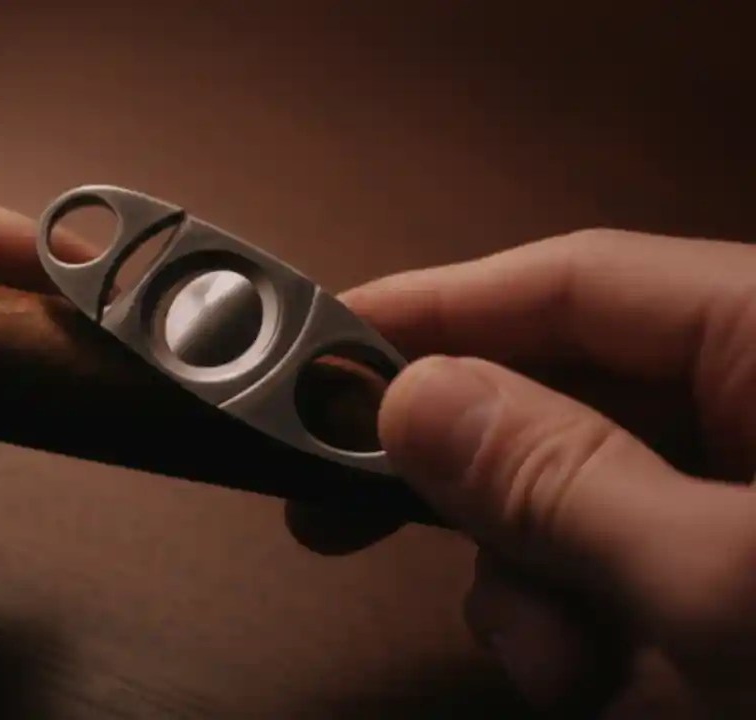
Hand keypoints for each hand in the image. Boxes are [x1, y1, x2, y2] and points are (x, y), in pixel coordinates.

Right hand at [350, 230, 755, 716]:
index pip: (578, 281)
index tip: (318, 345)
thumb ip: (563, 480)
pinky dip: (586, 626)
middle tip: (334, 508)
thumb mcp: (721, 581)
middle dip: (467, 477)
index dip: (440, 306)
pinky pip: (621, 572)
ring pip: (579, 500)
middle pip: (565, 397)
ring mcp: (750, 497)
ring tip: (558, 665)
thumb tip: (409, 399)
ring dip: (533, 582)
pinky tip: (602, 682)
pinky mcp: (737, 573)